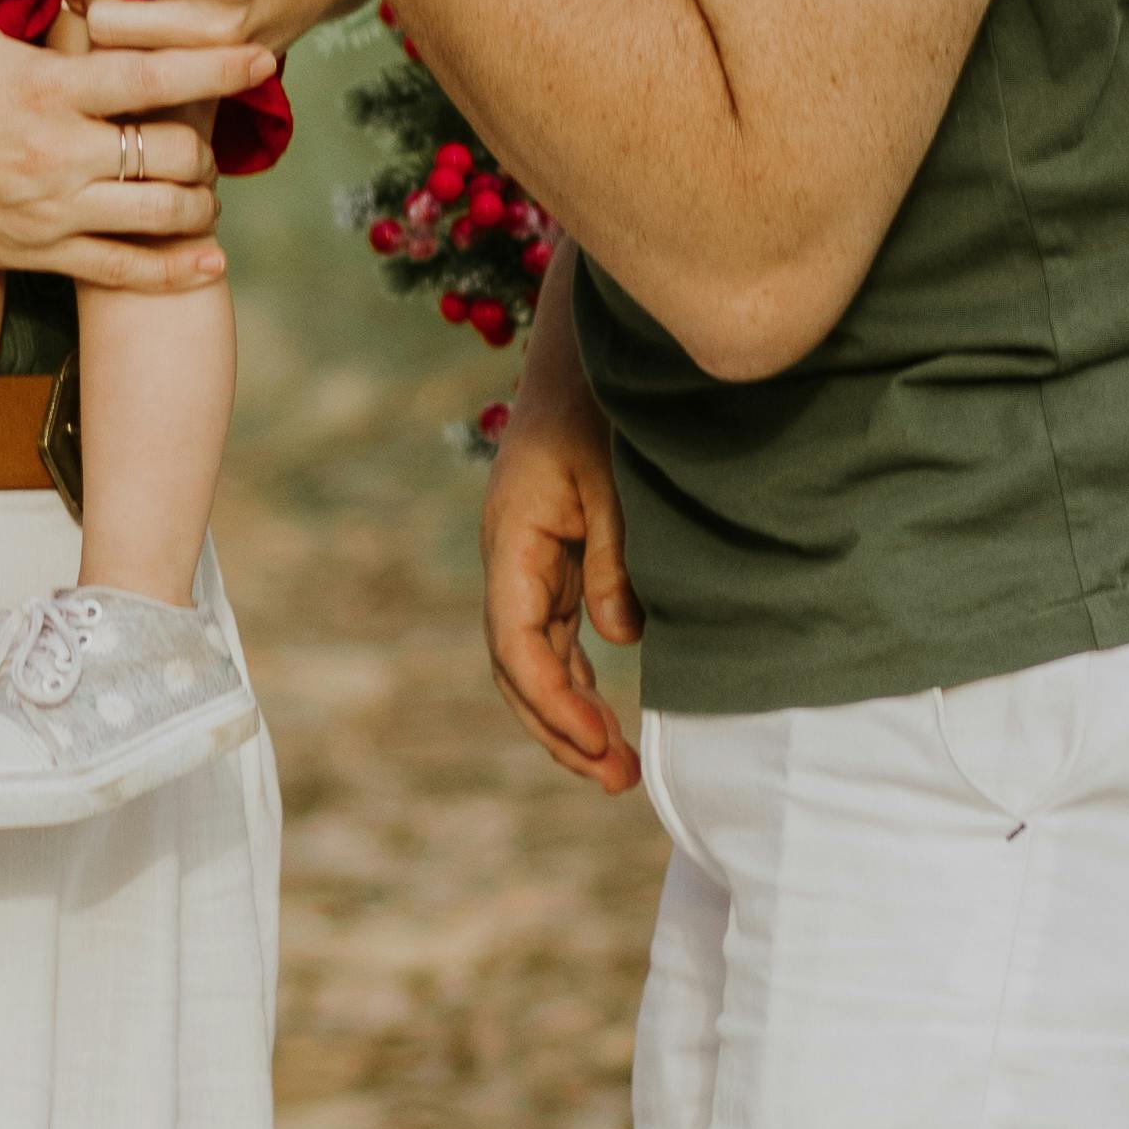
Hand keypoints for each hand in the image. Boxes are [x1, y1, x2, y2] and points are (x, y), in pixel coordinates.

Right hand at [0, 0, 270, 294]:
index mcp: (42, 88)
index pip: (155, 78)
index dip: (218, 68)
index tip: (262, 56)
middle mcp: (56, 155)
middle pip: (175, 155)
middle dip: (211, 139)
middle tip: (215, 122)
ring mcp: (50, 212)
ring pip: (161, 216)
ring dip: (200, 199)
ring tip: (202, 178)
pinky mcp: (37, 255)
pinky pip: (124, 271)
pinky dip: (175, 270)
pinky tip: (209, 258)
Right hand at [483, 274, 640, 792]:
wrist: (589, 351)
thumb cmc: (604, 406)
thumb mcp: (616, 480)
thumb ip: (617, 558)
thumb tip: (620, 636)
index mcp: (513, 540)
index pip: (517, 645)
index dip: (554, 703)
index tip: (599, 742)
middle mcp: (509, 558)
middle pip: (517, 667)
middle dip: (559, 728)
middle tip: (617, 778)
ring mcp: (526, 560)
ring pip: (532, 657)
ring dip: (568, 711)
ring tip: (615, 765)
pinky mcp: (550, 556)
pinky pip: (552, 632)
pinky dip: (574, 675)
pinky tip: (604, 707)